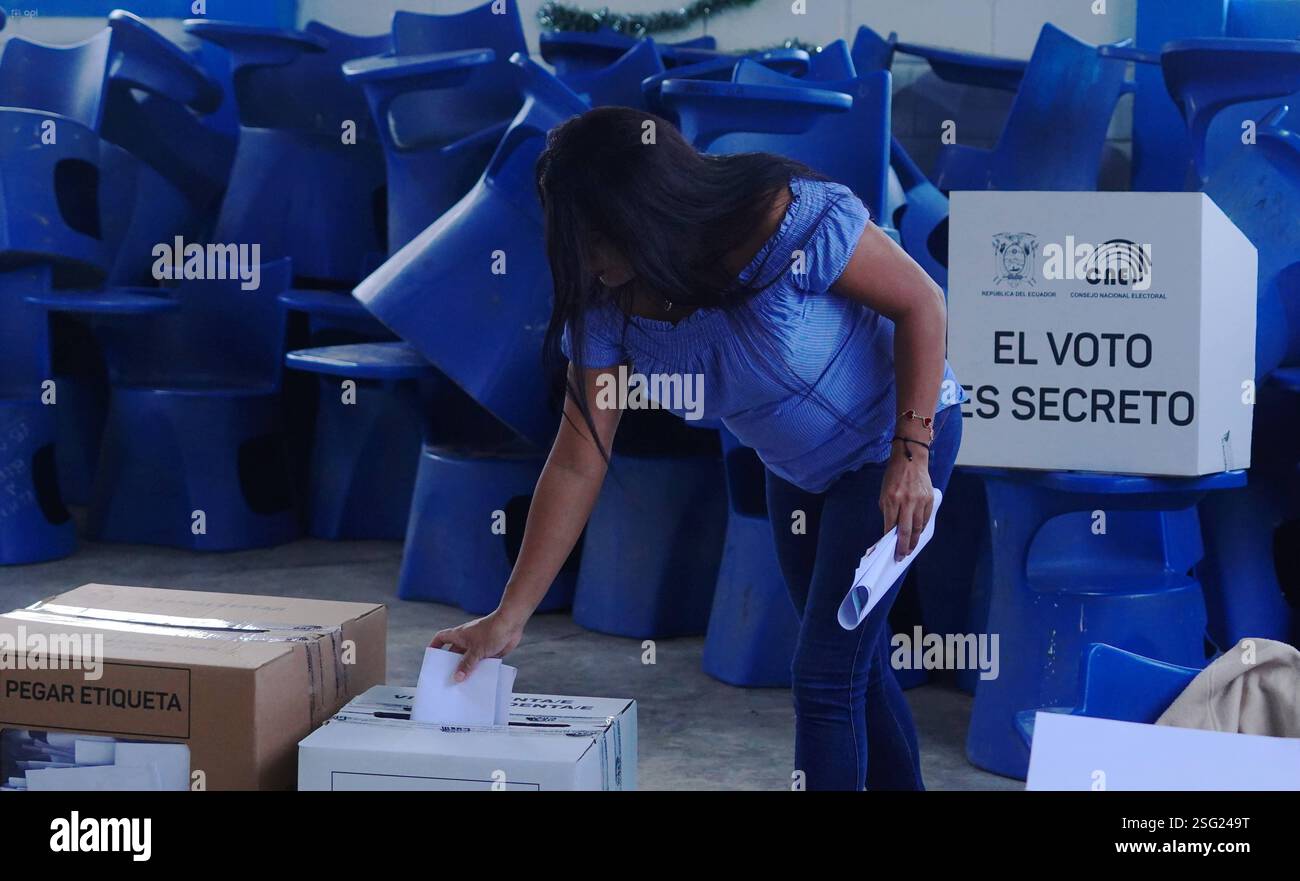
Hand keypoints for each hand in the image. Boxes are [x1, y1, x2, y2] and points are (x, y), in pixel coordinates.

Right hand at [431, 608, 525, 681]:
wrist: (511, 624)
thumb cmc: (491, 631)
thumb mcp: (476, 650)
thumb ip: (466, 664)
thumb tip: (457, 678)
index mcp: (459, 635)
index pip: (441, 638)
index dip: (435, 646)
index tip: (431, 657)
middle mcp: (467, 640)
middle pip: (454, 653)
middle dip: (450, 664)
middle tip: (446, 678)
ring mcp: (478, 646)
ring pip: (468, 660)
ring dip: (466, 670)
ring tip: (462, 684)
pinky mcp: (489, 651)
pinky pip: (481, 663)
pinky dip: (479, 671)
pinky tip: (478, 681)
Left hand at [880, 440, 934, 560]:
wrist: (910, 459)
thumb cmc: (894, 476)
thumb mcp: (884, 493)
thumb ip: (888, 511)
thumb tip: (890, 530)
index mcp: (892, 499)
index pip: (890, 526)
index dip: (890, 540)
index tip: (889, 550)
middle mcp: (906, 501)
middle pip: (906, 530)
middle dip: (903, 547)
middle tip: (901, 557)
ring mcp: (920, 500)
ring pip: (918, 527)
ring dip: (913, 541)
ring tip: (909, 550)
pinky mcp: (929, 499)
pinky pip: (926, 519)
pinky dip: (921, 529)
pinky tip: (917, 535)